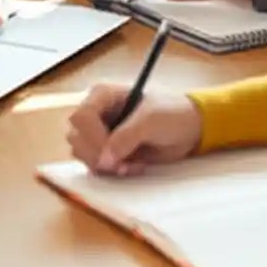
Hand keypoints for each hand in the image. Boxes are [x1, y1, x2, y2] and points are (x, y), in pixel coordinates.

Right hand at [67, 83, 203, 176]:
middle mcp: (96, 113)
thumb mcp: (151, 120)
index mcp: (103, 95)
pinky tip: (132, 167)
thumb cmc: (173, 113)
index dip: (92, 137)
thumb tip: (105, 159)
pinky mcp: (107, 151)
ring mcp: (100, 133)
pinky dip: (111, 171)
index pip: (81, 117)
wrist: (190, 129)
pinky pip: (94, 165)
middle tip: (123, 163)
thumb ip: (126, 137)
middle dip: (98, 154)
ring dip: (105, 165)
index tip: (110, 153)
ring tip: (131, 163)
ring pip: (81, 153)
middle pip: (76, 137)